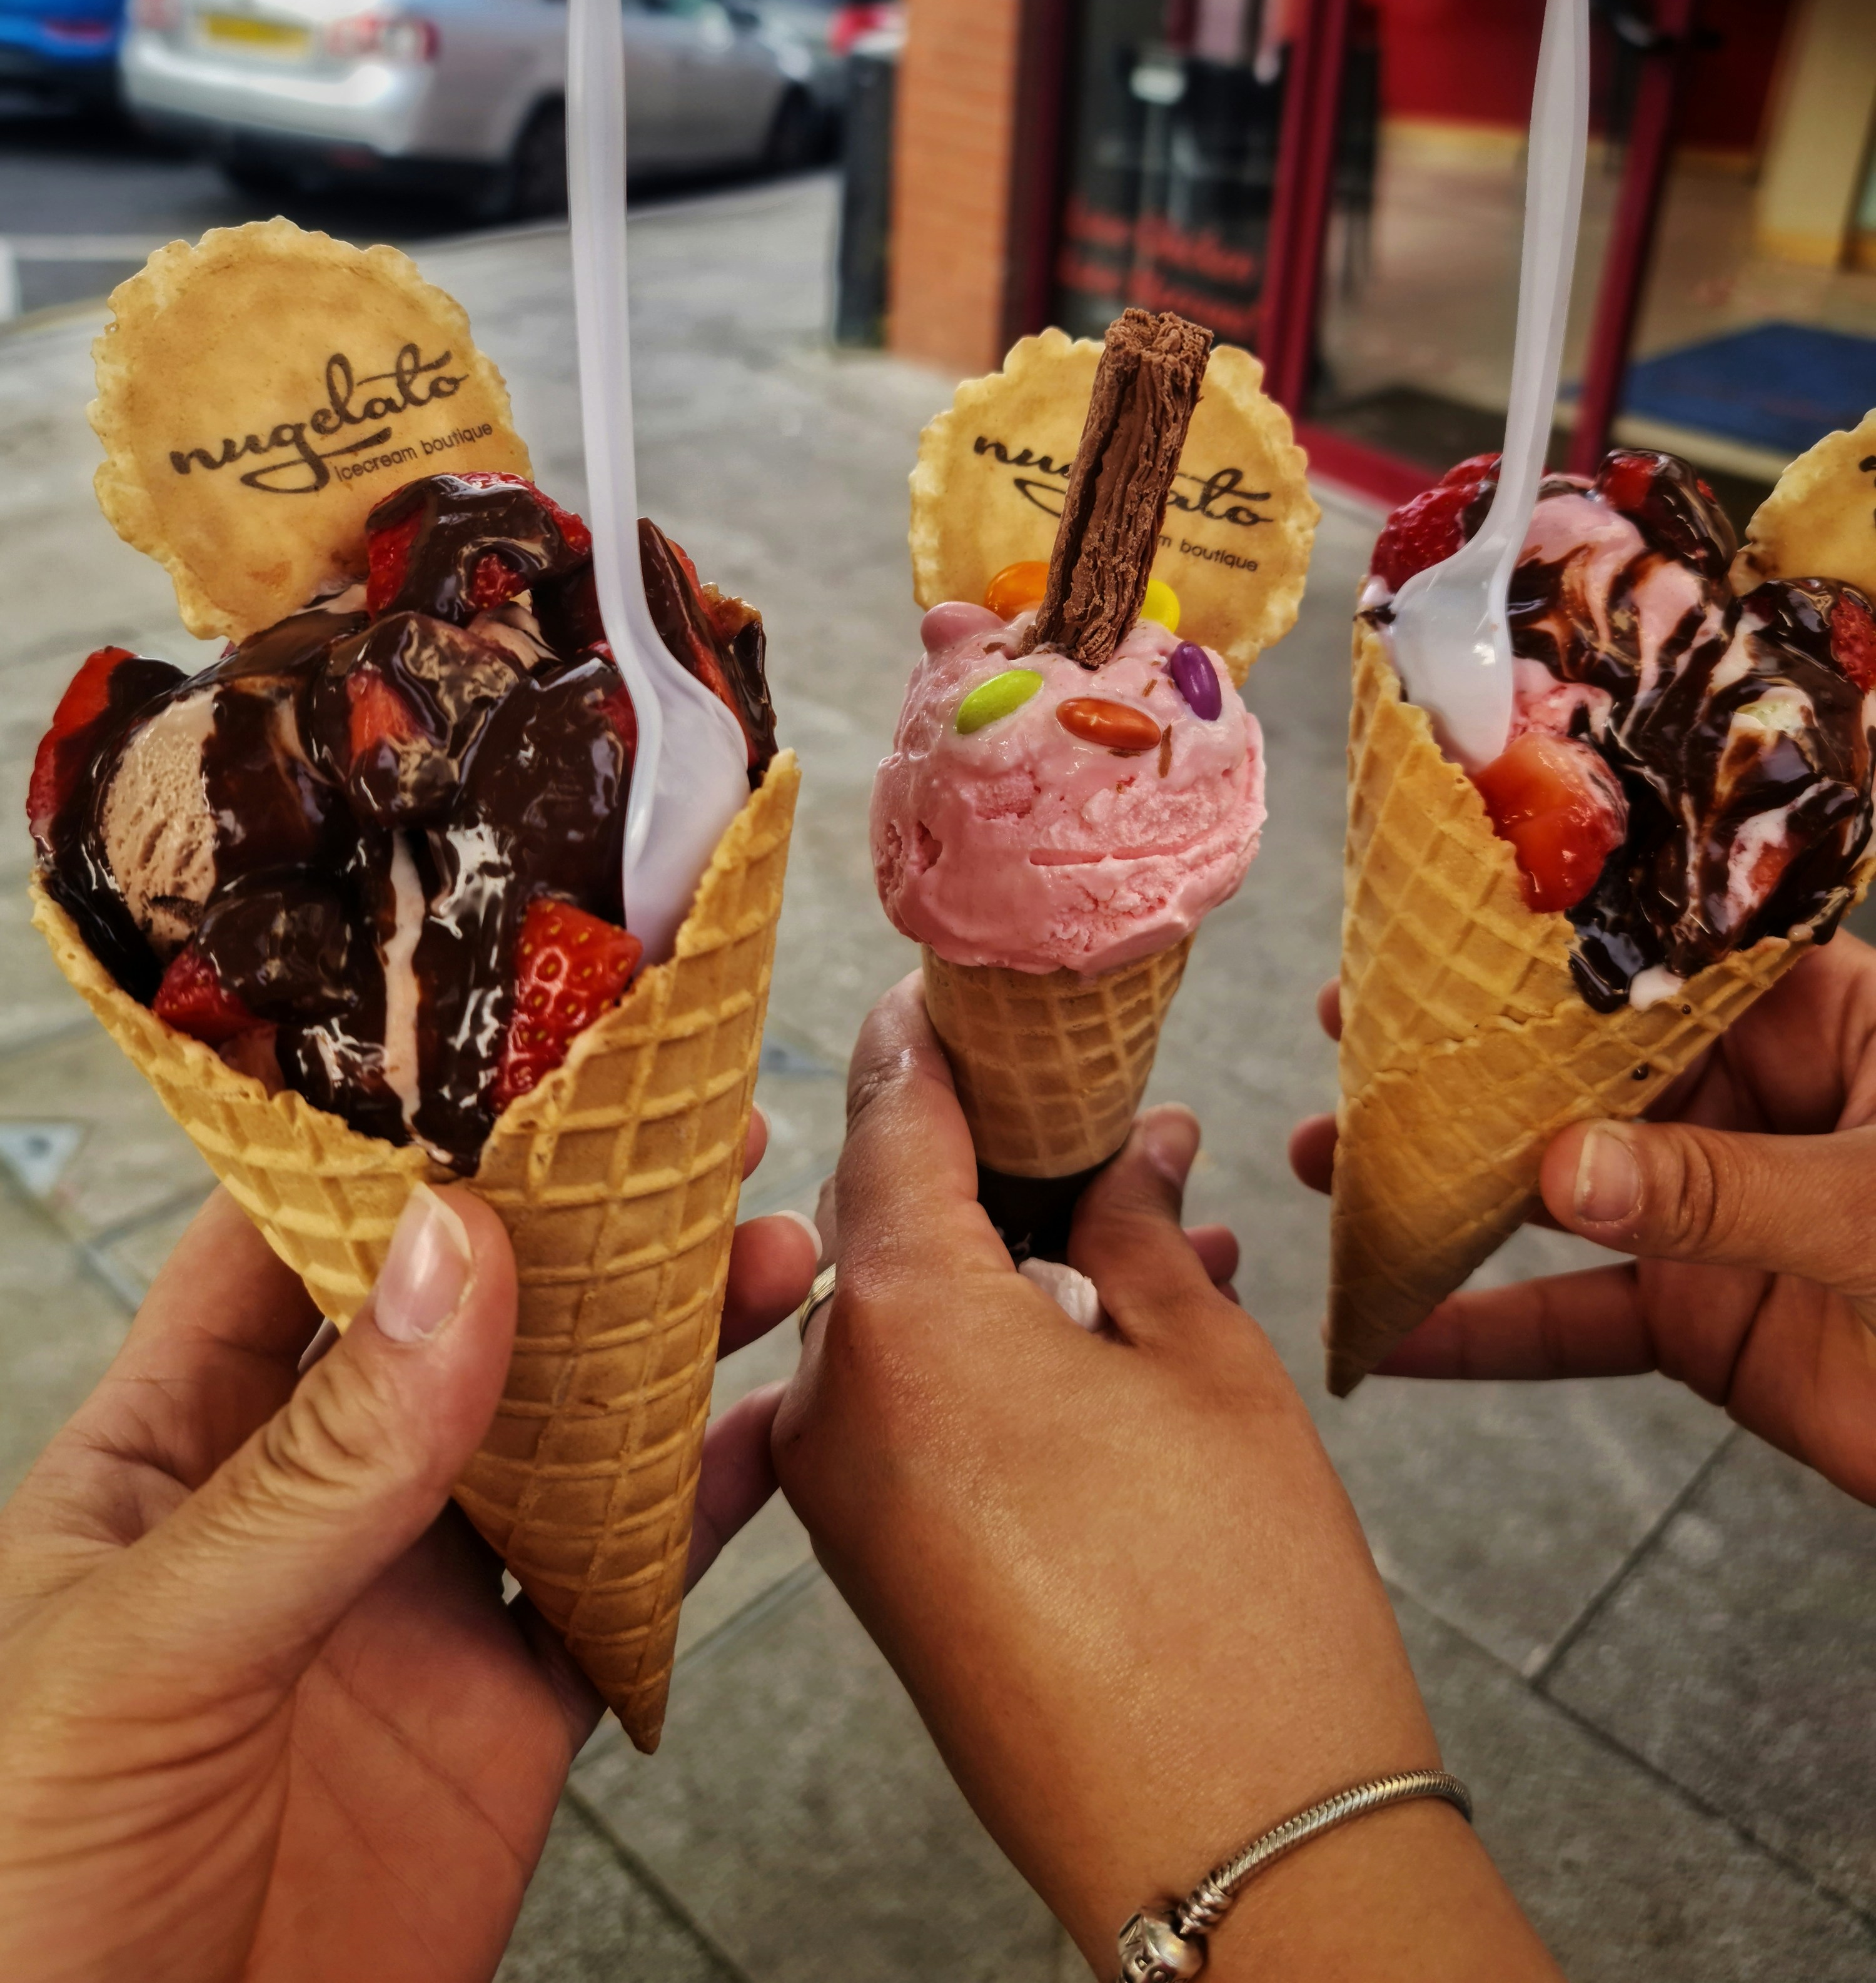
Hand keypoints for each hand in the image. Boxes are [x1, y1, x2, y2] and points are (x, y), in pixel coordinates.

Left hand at [0, 1112, 817, 1982]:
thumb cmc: (18, 1899)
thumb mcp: (149, 1650)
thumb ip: (319, 1464)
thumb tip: (457, 1255)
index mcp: (172, 1454)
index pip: (289, 1244)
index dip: (400, 1138)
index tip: (514, 1043)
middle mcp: (305, 1510)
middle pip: (464, 1324)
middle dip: (580, 1224)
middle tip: (692, 1126)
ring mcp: (411, 1613)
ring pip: (565, 1438)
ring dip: (670, 1344)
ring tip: (767, 1253)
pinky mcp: (499, 1724)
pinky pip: (623, 1594)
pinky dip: (703, 1511)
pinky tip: (769, 1435)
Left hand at [776, 978, 1556, 1980]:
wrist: (1233, 1855)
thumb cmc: (1238, 1613)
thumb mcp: (1209, 1370)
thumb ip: (1140, 1234)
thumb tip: (1126, 1157)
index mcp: (906, 1324)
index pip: (887, 1122)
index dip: (922, 1043)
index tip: (941, 989)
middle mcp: (837, 1402)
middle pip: (882, 1220)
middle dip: (975, 1157)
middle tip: (1073, 1106)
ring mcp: (842, 1497)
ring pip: (900, 1320)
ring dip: (998, 1266)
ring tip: (1137, 1227)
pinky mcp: (872, 1568)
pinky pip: (905, 1412)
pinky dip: (982, 1360)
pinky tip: (1093, 1338)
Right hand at [1291, 936, 1875, 1502]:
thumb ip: (1721, 1191)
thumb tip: (1562, 1169)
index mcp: (1823, 1028)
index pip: (1669, 966)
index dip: (1554, 944)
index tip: (1443, 923)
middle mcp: (1757, 1108)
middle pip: (1589, 1072)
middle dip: (1468, 1062)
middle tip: (1352, 1037)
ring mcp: (1722, 1218)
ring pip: (1562, 1193)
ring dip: (1448, 1187)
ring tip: (1330, 1167)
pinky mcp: (1706, 1328)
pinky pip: (1579, 1324)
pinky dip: (1486, 1336)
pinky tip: (1396, 1333)